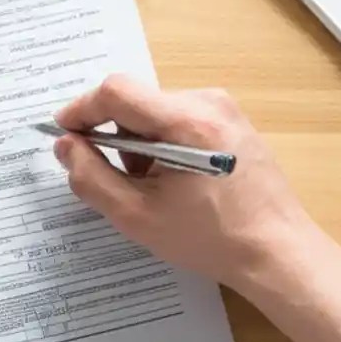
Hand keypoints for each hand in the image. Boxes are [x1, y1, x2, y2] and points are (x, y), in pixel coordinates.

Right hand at [52, 75, 319, 289]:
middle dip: (116, 136)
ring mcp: (225, 109)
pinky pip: (182, 118)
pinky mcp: (233, 120)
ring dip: (141, 142)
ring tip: (155, 187)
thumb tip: (66, 146)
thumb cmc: (210, 239)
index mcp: (186, 121)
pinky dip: (165, 143)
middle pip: (137, 100)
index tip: (64, 135)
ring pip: (157, 110)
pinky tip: (177, 181)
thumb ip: (91, 177)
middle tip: (120, 180)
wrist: (275, 250)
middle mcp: (208, 102)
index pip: (117, 91)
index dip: (82, 110)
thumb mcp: (137, 216)